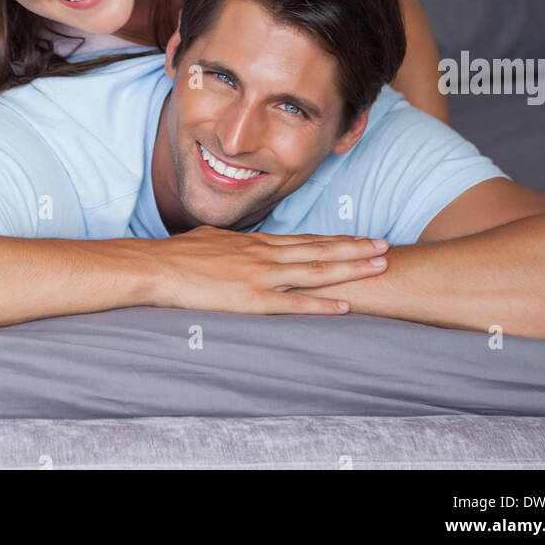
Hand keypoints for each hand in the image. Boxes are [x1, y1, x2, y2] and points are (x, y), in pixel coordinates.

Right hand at [147, 225, 388, 314]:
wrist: (158, 266)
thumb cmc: (180, 256)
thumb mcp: (215, 241)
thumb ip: (238, 245)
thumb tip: (247, 246)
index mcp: (257, 243)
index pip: (307, 240)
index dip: (337, 240)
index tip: (362, 238)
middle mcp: (265, 254)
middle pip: (320, 250)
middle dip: (356, 249)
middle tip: (386, 246)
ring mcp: (260, 275)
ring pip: (315, 270)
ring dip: (350, 268)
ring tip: (378, 266)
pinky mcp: (251, 298)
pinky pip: (293, 303)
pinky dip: (320, 305)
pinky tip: (343, 306)